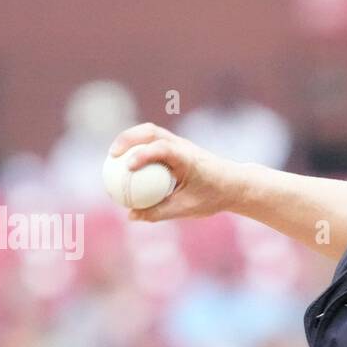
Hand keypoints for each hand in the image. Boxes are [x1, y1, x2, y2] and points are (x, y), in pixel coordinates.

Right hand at [107, 123, 243, 221]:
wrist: (234, 184)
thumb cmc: (213, 197)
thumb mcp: (187, 209)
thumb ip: (158, 212)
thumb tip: (131, 215)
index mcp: (188, 158)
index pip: (163, 149)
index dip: (143, 154)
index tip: (127, 166)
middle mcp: (182, 145)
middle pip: (151, 131)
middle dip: (128, 139)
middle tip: (112, 155)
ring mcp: (179, 143)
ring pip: (150, 133)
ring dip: (130, 139)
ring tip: (113, 156)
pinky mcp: (176, 146)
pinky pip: (153, 142)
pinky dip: (138, 147)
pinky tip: (125, 163)